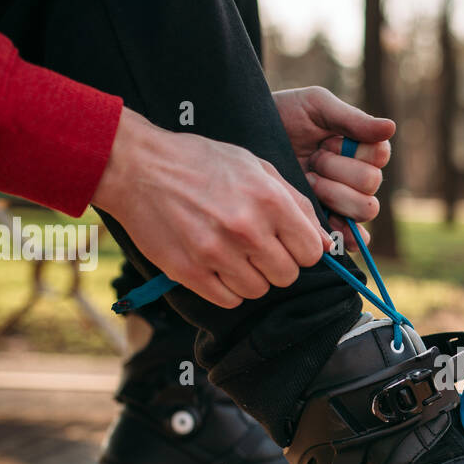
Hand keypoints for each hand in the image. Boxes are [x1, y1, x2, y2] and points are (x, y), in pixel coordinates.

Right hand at [91, 108, 331, 307]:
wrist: (138, 167)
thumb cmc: (200, 163)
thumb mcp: (256, 168)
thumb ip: (296, 204)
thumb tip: (326, 242)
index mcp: (269, 201)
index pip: (311, 252)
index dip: (302, 249)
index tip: (287, 242)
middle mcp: (247, 230)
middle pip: (287, 276)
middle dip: (277, 264)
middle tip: (256, 247)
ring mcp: (217, 254)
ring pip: (258, 291)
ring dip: (251, 277)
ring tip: (232, 253)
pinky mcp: (190, 272)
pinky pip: (228, 300)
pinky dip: (226, 288)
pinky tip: (215, 265)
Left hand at [273, 86, 394, 250]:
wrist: (251, 138)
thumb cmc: (285, 115)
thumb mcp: (317, 106)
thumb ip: (352, 119)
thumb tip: (391, 127)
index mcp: (362, 148)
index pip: (379, 156)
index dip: (353, 151)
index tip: (326, 141)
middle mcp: (360, 176)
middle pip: (371, 184)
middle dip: (337, 172)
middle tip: (313, 161)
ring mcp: (346, 200)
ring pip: (365, 209)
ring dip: (335, 195)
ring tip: (309, 181)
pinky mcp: (330, 221)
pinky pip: (355, 238)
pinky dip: (350, 239)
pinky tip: (335, 234)